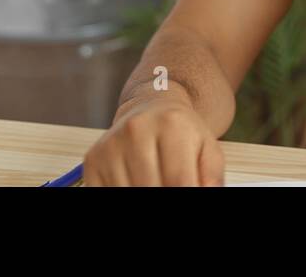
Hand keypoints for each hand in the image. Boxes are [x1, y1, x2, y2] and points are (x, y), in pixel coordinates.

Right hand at [83, 96, 224, 185]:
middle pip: (151, 189)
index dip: (186, 195)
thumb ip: (212, 175)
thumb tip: (208, 193)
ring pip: (128, 193)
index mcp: (171, 124)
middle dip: (164, 198)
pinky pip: (104, 192)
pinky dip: (121, 194)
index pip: (178, 181)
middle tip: (170, 187)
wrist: (152, 107)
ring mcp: (111, 144)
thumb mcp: (207, 147)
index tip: (188, 197)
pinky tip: (135, 183)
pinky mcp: (93, 158)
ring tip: (156, 182)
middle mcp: (137, 129)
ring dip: (142, 196)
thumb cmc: (182, 132)